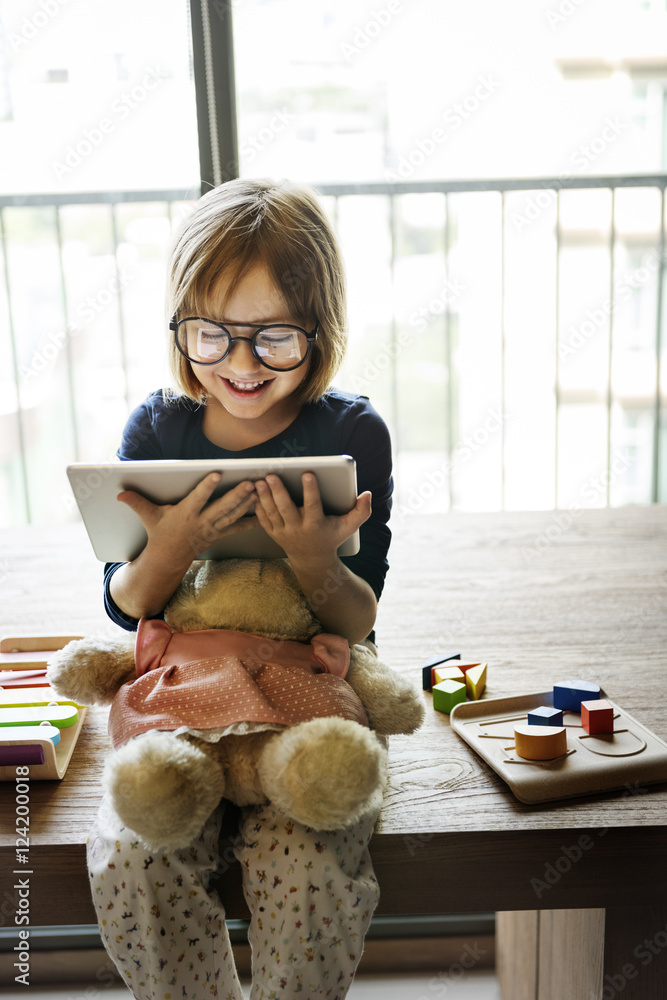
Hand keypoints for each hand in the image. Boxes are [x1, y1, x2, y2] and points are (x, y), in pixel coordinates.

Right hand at [117, 473, 258, 563]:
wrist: (169, 557)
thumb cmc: (160, 532)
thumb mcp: (148, 517)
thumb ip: (136, 502)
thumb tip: (119, 493)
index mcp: (185, 514)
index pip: (197, 498)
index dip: (206, 486)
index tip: (217, 473)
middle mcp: (201, 522)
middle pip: (221, 507)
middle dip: (236, 496)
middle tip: (250, 483)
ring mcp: (212, 529)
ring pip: (233, 516)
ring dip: (247, 504)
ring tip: (260, 491)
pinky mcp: (219, 533)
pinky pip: (238, 527)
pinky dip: (252, 520)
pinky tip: (266, 513)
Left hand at [253, 472, 370, 565]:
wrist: (312, 559)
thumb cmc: (332, 537)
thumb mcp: (349, 527)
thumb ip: (361, 511)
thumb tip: (367, 494)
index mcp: (315, 525)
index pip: (313, 505)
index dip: (310, 489)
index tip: (308, 473)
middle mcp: (298, 528)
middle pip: (286, 509)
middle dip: (278, 492)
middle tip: (272, 475)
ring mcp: (284, 532)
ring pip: (272, 513)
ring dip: (264, 497)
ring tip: (259, 481)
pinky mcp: (273, 533)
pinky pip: (263, 519)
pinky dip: (258, 506)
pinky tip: (254, 492)